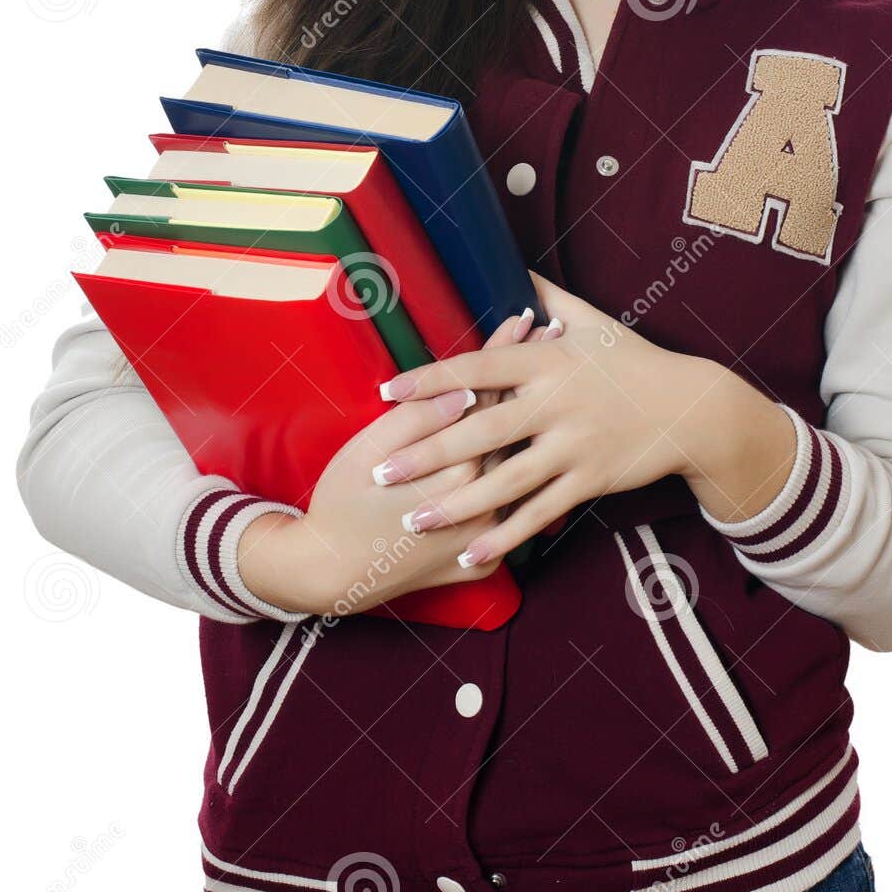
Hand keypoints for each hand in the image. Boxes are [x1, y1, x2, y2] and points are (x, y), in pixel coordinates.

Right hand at [236, 306, 561, 614]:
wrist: (332, 574)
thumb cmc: (342, 501)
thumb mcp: (367, 451)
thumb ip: (419, 420)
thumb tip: (467, 392)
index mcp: (456, 468)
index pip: (488, 397)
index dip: (504, 354)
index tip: (525, 318)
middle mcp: (482, 503)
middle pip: (513, 429)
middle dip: (534, 379)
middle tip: (556, 335)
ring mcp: (485, 537)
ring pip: (520, 474)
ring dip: (538, 427)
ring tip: (559, 390)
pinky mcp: (482, 561)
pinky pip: (511, 522)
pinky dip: (528, 491)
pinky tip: (543, 462)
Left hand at [370, 270, 755, 565]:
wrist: (691, 407)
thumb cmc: (634, 360)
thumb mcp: (593, 321)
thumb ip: (549, 294)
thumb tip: (512, 262)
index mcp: (548, 361)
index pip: (478, 368)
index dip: (430, 380)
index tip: (387, 392)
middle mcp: (557, 402)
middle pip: (481, 430)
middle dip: (428, 454)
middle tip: (381, 472)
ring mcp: (574, 445)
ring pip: (506, 480)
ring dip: (457, 504)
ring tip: (412, 519)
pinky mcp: (591, 480)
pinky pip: (540, 513)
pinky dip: (505, 535)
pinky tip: (470, 554)